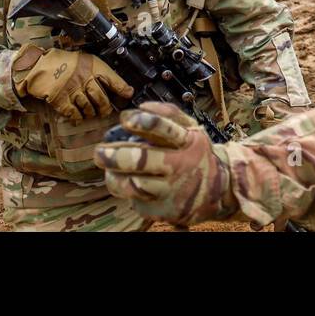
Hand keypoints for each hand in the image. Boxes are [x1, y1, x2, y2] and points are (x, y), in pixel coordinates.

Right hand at [11, 47, 133, 122]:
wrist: (39, 66)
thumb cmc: (63, 62)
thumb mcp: (83, 59)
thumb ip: (96, 70)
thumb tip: (113, 83)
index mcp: (91, 66)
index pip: (111, 78)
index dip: (122, 88)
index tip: (129, 94)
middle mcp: (83, 77)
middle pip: (101, 97)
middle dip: (105, 107)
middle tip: (107, 111)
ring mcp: (72, 89)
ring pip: (88, 106)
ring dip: (92, 112)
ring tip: (93, 113)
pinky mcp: (60, 100)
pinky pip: (73, 112)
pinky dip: (78, 117)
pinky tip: (79, 117)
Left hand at [94, 102, 235, 225]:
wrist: (214, 190)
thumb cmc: (195, 154)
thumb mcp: (191, 129)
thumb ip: (169, 114)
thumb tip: (142, 106)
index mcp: (188, 141)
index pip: (166, 129)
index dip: (145, 122)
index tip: (125, 118)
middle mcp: (181, 165)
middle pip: (145, 161)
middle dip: (118, 156)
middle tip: (100, 152)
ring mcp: (171, 189)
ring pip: (135, 185)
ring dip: (115, 177)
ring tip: (107, 169)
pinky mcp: (162, 209)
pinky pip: (134, 200)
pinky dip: (123, 190)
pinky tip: (121, 181)